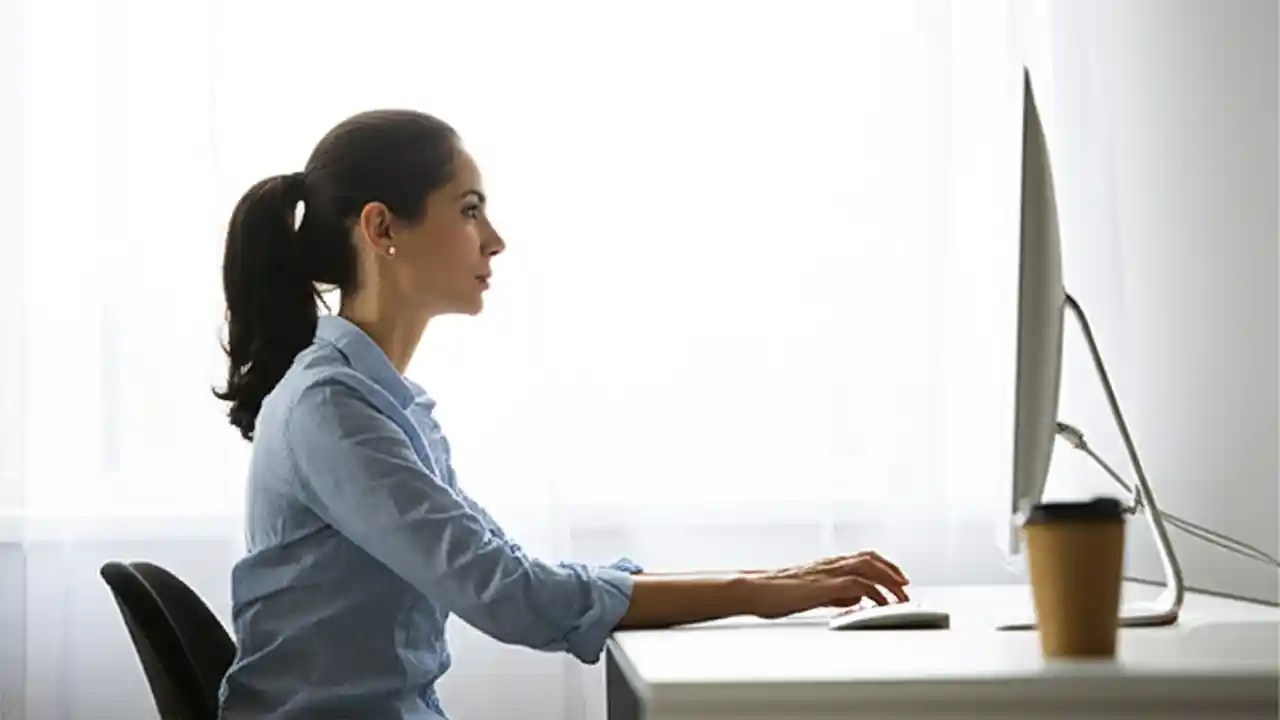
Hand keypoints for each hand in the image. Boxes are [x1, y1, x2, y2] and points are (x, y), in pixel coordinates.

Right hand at [745, 550, 910, 618]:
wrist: (754, 589)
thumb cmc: (776, 593)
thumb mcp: (811, 593)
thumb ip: (835, 594)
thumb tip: (855, 599)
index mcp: (826, 564)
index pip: (862, 557)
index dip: (883, 566)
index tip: (897, 579)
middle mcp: (829, 563)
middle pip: (870, 558)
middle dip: (891, 570)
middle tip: (905, 586)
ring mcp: (827, 572)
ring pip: (867, 567)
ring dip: (888, 581)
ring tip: (900, 596)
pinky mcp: (823, 585)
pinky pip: (857, 585)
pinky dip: (873, 593)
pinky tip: (879, 605)